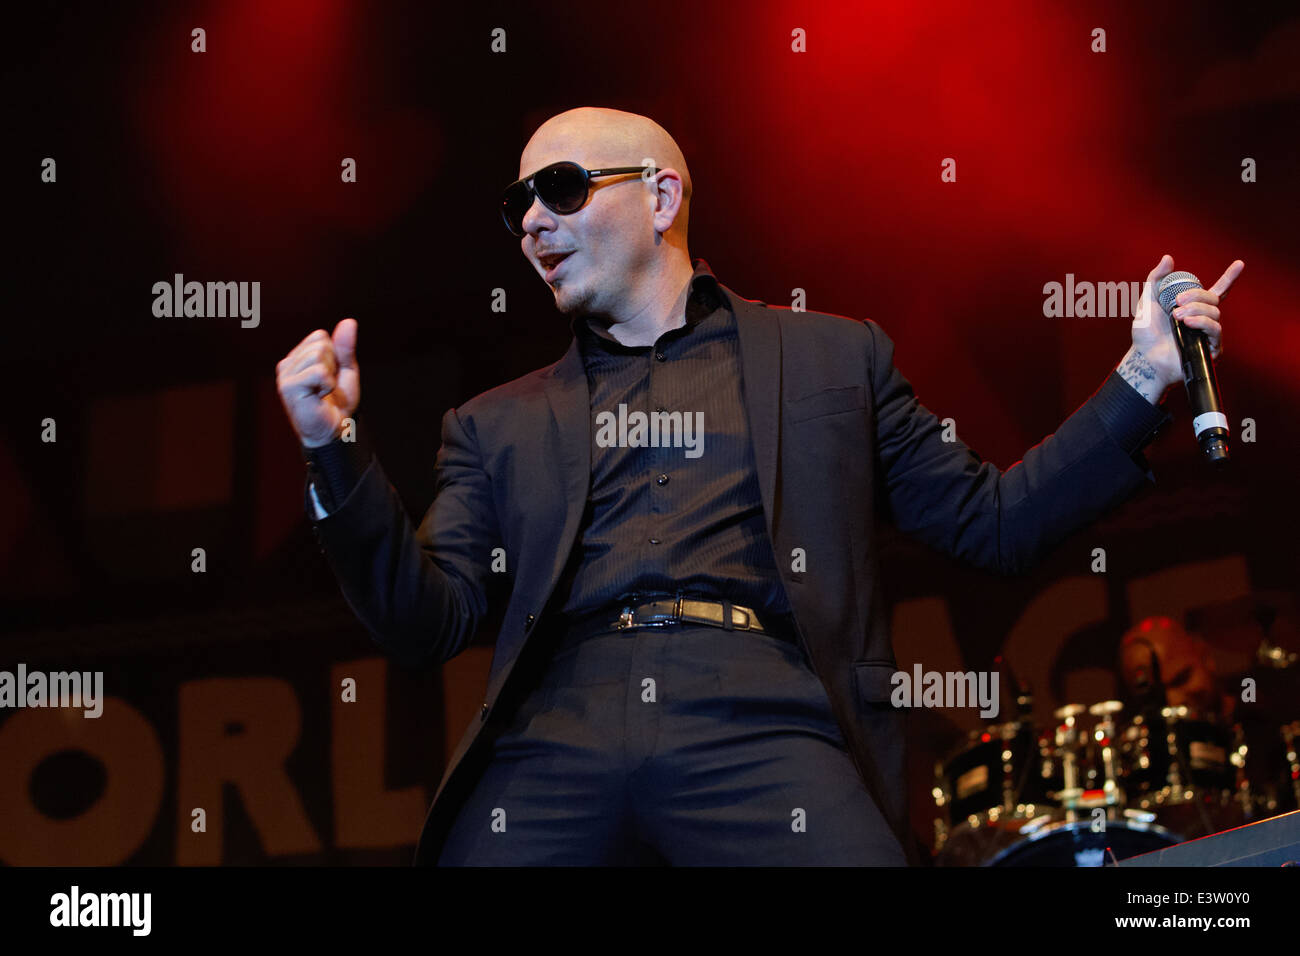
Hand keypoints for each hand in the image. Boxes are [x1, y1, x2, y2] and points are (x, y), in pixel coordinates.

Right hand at [276, 319, 359, 446]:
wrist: (335, 431)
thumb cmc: (338, 403)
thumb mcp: (345, 370)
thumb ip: (345, 347)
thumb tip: (349, 321)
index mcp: (298, 357)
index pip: (320, 336)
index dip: (335, 356)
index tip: (330, 377)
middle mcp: (287, 364)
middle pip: (320, 343)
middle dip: (333, 365)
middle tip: (327, 387)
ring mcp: (285, 375)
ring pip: (318, 355)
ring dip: (329, 376)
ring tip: (322, 392)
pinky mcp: (288, 386)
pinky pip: (318, 372)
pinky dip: (326, 384)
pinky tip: (319, 397)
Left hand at [1123, 255, 1241, 399]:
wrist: (1144, 358)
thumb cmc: (1145, 333)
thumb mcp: (1148, 301)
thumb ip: (1156, 279)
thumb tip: (1168, 258)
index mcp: (1193, 307)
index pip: (1216, 290)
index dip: (1229, 278)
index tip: (1239, 264)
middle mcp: (1203, 319)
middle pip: (1213, 299)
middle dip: (1196, 296)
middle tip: (1176, 303)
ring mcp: (1207, 333)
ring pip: (1215, 313)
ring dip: (1195, 310)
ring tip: (1176, 317)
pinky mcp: (1210, 348)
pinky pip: (1215, 329)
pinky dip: (1201, 322)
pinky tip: (1187, 323)